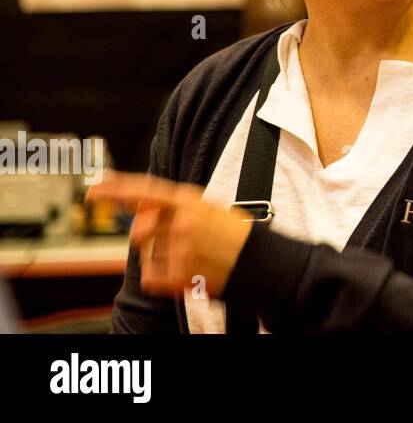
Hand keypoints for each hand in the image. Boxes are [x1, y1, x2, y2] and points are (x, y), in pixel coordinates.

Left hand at [88, 171, 253, 299]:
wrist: (262, 262)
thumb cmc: (234, 235)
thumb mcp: (208, 208)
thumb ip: (173, 207)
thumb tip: (138, 209)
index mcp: (191, 202)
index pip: (146, 191)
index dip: (117, 189)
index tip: (94, 189)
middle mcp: (184, 223)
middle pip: (140, 229)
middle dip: (145, 236)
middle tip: (167, 241)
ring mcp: (182, 250)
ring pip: (147, 255)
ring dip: (161, 259)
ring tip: (190, 257)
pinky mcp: (181, 276)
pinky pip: (150, 278)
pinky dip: (161, 280)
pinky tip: (184, 273)